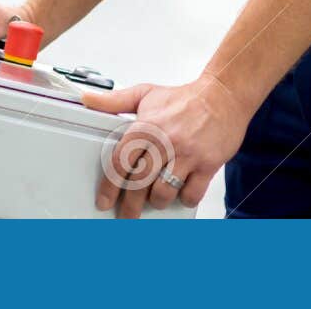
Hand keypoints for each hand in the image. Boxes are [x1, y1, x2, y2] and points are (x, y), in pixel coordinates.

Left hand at [82, 75, 251, 216]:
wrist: (222, 96)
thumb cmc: (183, 98)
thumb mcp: (145, 94)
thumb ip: (114, 101)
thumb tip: (87, 99)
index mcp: (146, 127)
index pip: (120, 163)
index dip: (109, 187)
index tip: (104, 201)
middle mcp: (164, 142)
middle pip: (139, 183)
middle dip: (130, 205)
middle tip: (126, 215)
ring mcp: (187, 155)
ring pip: (164, 192)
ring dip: (157, 201)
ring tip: (155, 199)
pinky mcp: (207, 164)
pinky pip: (191, 193)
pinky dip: (184, 199)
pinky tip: (180, 194)